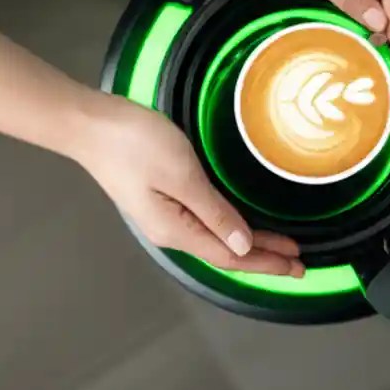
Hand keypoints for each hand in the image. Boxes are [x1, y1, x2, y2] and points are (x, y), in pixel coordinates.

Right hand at [73, 95, 304, 276]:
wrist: (89, 123)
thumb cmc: (134, 144)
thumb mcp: (182, 176)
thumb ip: (214, 213)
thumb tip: (243, 245)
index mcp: (176, 230)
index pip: (231, 255)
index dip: (267, 262)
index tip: (298, 266)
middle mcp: (171, 230)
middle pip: (225, 251)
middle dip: (264, 257)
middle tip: (300, 262)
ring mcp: (165, 214)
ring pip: (217, 237)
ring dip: (251, 242)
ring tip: (281, 246)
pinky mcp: (161, 196)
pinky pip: (205, 222)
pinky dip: (231, 226)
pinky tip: (242, 224)